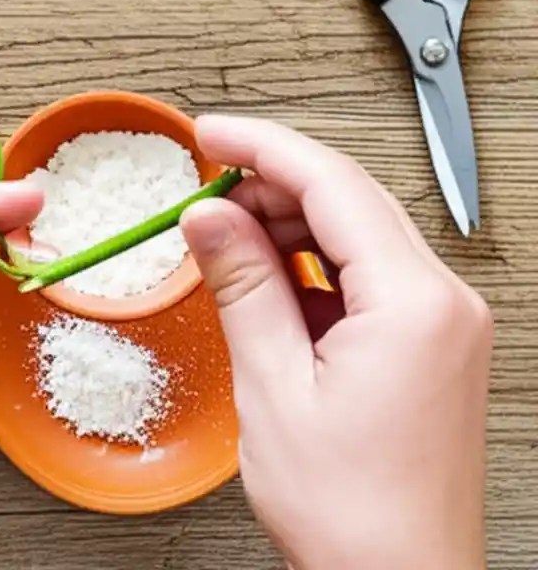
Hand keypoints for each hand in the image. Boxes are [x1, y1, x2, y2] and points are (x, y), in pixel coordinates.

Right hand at [179, 116, 491, 569]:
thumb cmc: (350, 511)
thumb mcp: (273, 387)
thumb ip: (242, 286)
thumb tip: (209, 217)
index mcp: (415, 304)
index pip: (334, 186)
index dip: (262, 148)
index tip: (209, 134)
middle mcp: (444, 303)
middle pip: (351, 202)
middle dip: (271, 185)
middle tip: (201, 189)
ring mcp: (442, 325)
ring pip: (358, 236)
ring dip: (289, 225)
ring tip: (222, 237)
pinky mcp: (429, 347)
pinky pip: (368, 279)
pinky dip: (311, 268)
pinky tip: (264, 280)